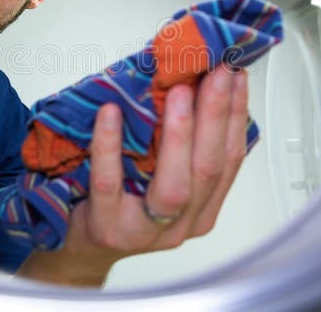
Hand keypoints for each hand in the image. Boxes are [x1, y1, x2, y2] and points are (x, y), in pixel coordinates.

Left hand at [16, 67, 249, 285]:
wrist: (84, 247)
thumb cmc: (124, 205)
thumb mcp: (162, 176)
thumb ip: (182, 146)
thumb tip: (194, 84)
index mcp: (203, 208)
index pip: (230, 158)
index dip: (236, 114)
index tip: (235, 74)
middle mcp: (182, 222)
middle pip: (209, 168)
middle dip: (215, 114)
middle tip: (215, 72)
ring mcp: (146, 230)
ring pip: (173, 186)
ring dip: (180, 133)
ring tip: (178, 91)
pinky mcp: (108, 228)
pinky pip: (110, 184)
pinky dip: (110, 145)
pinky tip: (111, 113)